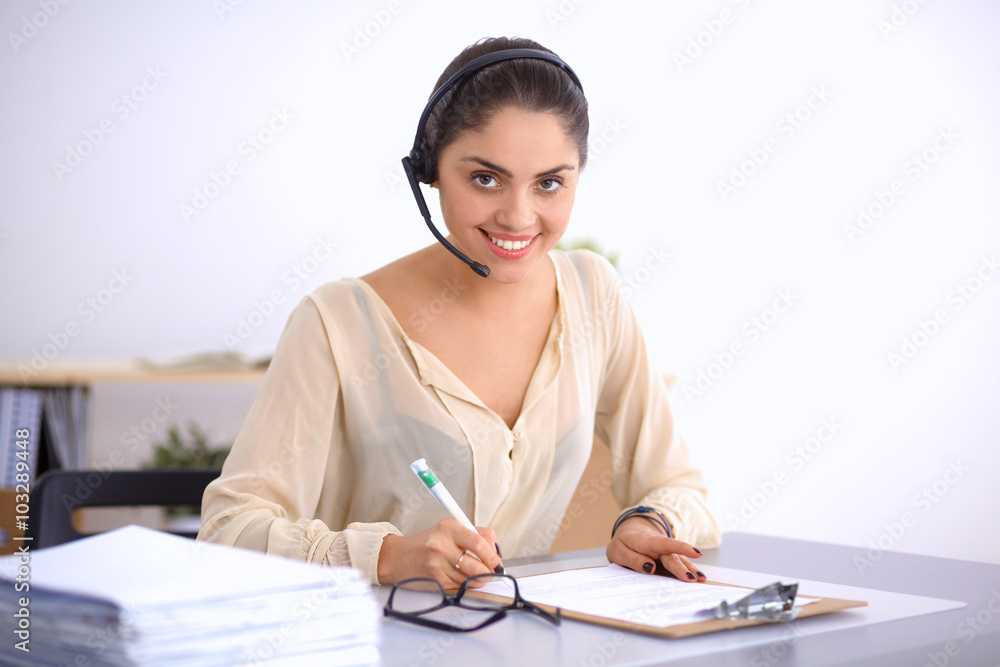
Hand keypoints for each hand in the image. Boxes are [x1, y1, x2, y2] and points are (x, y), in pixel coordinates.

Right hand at [377, 518, 503, 586]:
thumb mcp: (448, 530)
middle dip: (490, 571)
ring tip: (476, 575)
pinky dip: (465, 585)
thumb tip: (496, 551)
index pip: (480, 542)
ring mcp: (438, 564)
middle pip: (478, 564)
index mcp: (449, 528)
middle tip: (493, 571)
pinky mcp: (436, 580)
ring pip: (471, 578)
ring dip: (479, 580)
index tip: (497, 561)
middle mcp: (442, 545)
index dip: (493, 554)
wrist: (397, 557)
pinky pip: (460, 587)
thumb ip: (474, 535)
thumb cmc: (426, 544)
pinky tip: (460, 579)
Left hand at [607, 517, 706, 581]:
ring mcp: (666, 552)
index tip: (695, 552)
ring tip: (701, 578)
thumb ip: (633, 559)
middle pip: (672, 557)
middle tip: (692, 579)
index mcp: (645, 541)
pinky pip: (679, 564)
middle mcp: (659, 546)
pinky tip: (700, 577)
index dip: (680, 547)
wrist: (629, 534)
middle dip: (682, 568)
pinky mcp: (669, 558)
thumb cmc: (624, 544)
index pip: (664, 543)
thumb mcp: (619, 551)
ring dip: (690, 569)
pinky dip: (689, 570)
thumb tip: (650, 568)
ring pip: (679, 560)